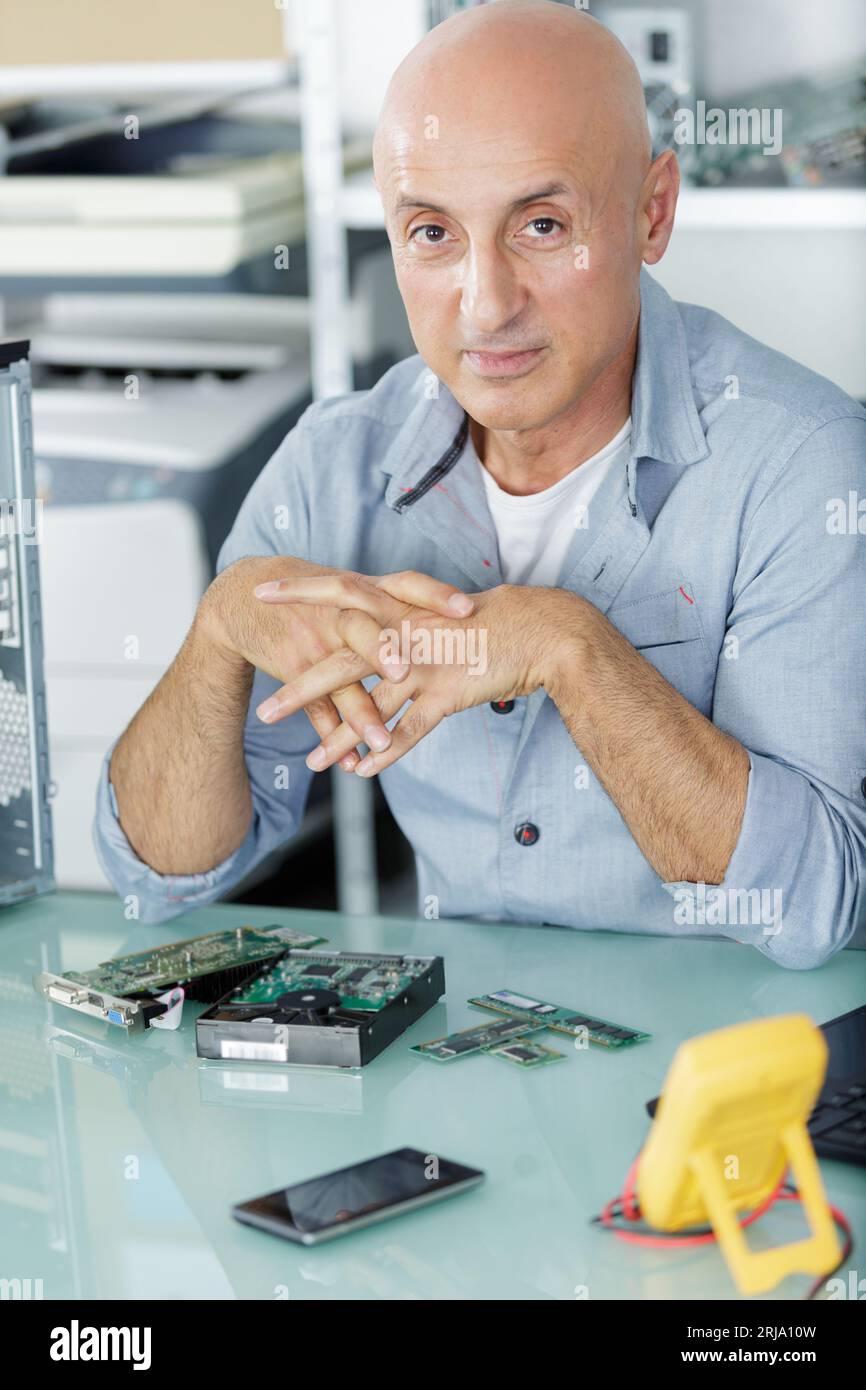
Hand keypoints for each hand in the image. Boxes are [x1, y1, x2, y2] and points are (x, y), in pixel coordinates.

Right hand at [198, 557, 474, 767]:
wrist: (247, 598)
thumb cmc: (320, 598)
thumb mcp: (359, 589)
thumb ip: (406, 605)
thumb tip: (468, 617)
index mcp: (368, 591)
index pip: (406, 584)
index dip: (435, 595)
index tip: (467, 609)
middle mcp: (342, 613)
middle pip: (362, 629)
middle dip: (381, 649)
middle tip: (405, 671)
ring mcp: (315, 642)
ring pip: (338, 680)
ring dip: (358, 713)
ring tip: (379, 743)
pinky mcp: (293, 667)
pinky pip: (315, 708)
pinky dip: (332, 736)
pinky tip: (351, 764)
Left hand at [250, 577, 570, 774]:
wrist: (541, 629)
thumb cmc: (489, 621)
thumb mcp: (437, 615)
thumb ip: (401, 625)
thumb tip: (372, 634)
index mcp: (400, 606)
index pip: (340, 591)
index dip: (300, 592)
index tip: (262, 593)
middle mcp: (406, 633)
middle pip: (341, 662)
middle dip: (300, 689)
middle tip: (266, 713)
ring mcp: (426, 665)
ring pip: (371, 704)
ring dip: (340, 737)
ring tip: (311, 764)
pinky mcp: (448, 694)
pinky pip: (410, 729)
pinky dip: (387, 752)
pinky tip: (364, 771)